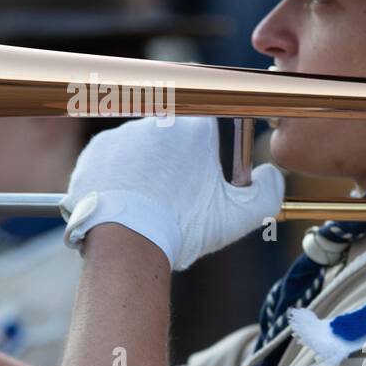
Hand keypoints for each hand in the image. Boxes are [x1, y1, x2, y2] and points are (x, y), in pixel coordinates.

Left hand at [60, 116, 282, 270]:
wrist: (126, 244)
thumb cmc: (183, 228)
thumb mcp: (240, 215)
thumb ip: (268, 191)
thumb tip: (270, 175)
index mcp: (195, 127)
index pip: (208, 127)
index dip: (207, 152)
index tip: (202, 172)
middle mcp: (157, 121)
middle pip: (171, 139)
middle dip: (174, 164)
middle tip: (175, 198)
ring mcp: (122, 135)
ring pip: (139, 150)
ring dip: (144, 171)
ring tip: (147, 206)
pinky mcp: (95, 153)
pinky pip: (109, 162)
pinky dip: (116, 180)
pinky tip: (124, 205)